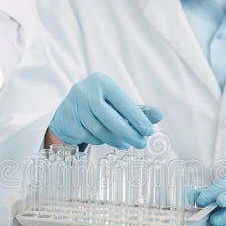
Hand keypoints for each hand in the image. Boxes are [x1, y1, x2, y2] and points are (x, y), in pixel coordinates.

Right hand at [48, 73, 162, 148]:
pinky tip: (104, 139)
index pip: (123, 102)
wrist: (67, 112)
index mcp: (101, 81)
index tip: (149, 131)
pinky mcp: (67, 120)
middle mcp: (85, 91)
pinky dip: (99, 140)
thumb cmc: (98, 106)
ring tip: (125, 144)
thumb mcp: (117, 104)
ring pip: (99, 129)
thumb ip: (137, 109)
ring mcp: (74, 106)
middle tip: (141, 143)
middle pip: (110, 117)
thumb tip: (159, 115)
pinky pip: (88, 136)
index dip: (137, 118)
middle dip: (128, 133)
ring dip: (115, 139)